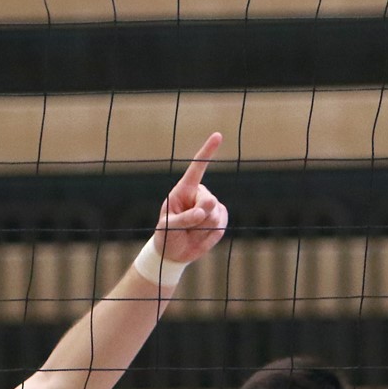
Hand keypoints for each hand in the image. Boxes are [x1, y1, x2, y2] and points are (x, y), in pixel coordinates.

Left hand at [154, 132, 228, 266]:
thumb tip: (203, 211)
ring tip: (190, 233)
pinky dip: (209, 236)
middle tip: (187, 227)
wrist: (174, 253)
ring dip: (201, 229)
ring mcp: (212, 207)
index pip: (197, 169)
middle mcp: (199, 194)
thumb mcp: (168, 228)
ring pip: (215, 215)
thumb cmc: (166, 235)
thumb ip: (184, 219)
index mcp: (184, 190)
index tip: (218, 135)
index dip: (207, 152)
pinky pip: (221, 226)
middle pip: (209, 201)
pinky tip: (200, 236)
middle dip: (199, 217)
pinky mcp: (220, 219)